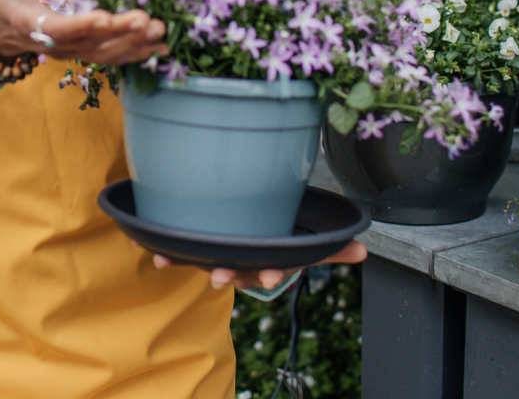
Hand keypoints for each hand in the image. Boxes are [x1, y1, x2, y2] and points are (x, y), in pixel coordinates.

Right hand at [0, 0, 167, 65]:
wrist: (3, 30)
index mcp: (33, 27)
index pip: (59, 29)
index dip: (81, 25)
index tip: (105, 18)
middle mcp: (55, 45)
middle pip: (90, 42)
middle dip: (120, 32)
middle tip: (146, 20)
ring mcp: (72, 52)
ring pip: (106, 52)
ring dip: (134, 44)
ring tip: (159, 32)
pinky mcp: (84, 52)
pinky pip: (112, 56)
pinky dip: (136, 53)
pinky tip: (160, 49)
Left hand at [150, 240, 367, 290]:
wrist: (254, 245)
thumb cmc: (282, 243)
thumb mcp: (308, 245)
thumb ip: (333, 248)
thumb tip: (362, 250)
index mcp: (271, 262)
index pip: (274, 270)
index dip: (271, 272)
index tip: (269, 274)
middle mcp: (246, 264)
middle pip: (239, 271)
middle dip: (230, 273)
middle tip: (218, 275)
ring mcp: (225, 258)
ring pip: (211, 263)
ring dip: (194, 265)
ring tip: (174, 264)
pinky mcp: (204, 252)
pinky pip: (186, 256)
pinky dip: (170, 256)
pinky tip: (156, 255)